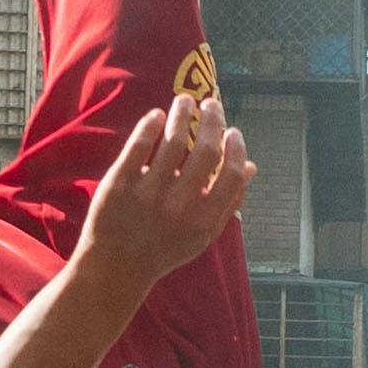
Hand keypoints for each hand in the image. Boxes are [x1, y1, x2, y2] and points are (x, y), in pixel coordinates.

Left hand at [75, 89, 249, 290]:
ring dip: (183, 114)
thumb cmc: (164, 249)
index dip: (236, 148)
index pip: (232, 174)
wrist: (116, 266)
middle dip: (213, 120)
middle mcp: (180, 206)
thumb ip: (228, 202)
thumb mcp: (203, 235)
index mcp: (204, 219)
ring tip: (185, 101)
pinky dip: (151, 124)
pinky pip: (140, 145)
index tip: (233, 131)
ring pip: (174, 141)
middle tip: (212, 103)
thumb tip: (251, 166)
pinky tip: (157, 116)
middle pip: (206, 151)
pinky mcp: (121, 183)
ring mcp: (149, 193)